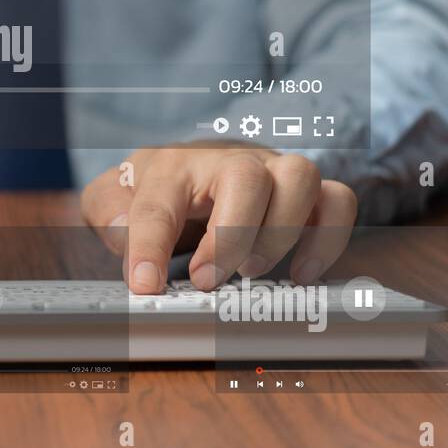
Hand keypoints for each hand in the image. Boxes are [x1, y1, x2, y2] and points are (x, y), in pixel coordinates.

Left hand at [81, 145, 357, 292]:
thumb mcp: (116, 197)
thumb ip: (107, 211)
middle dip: (231, 236)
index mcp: (169, 167)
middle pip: (244, 177)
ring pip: (300, 176)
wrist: (193, 165)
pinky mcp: (306, 190)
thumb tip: (124, 230)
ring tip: (253, 271)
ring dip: (280, 231)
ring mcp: (272, 170)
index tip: (145, 286)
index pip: (157, 202)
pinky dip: (329, 239)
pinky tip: (301, 274)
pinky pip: (339, 199)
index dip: (149, 246)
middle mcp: (226, 161)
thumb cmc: (155, 189)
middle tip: (208, 280)